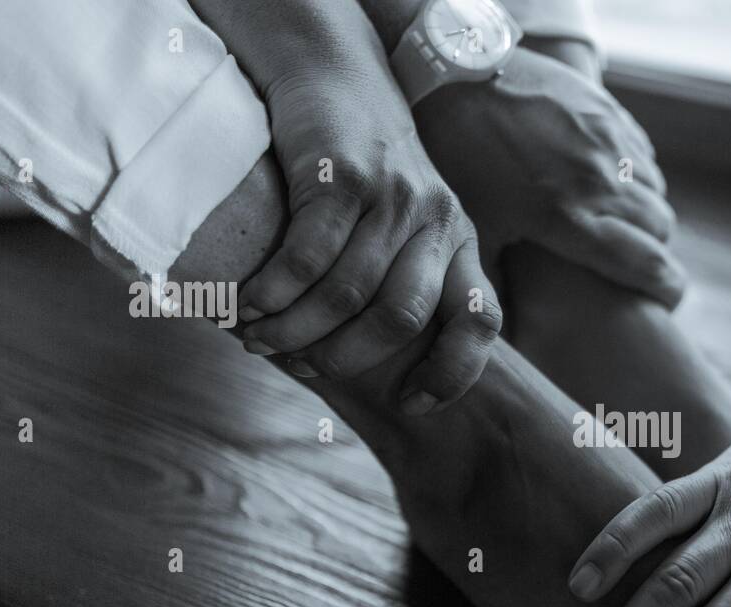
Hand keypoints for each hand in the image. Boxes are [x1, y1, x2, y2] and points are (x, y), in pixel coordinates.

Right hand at [238, 67, 501, 412]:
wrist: (335, 79)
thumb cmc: (367, 175)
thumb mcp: (409, 224)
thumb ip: (408, 281)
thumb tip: (382, 372)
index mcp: (462, 244)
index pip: (480, 319)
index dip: (454, 372)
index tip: (411, 404)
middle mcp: (438, 222)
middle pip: (400, 318)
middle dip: (346, 358)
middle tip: (303, 368)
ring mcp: (393, 197)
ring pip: (347, 293)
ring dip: (295, 330)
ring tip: (259, 340)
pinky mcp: (343, 177)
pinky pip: (308, 257)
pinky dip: (275, 293)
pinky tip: (250, 306)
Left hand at [415, 48, 684, 307]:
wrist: (452, 77)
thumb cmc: (458, 161)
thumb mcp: (472, 232)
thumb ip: (494, 287)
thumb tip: (497, 340)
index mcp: (571, 218)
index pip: (649, 265)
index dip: (668, 291)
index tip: (667, 306)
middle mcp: (601, 180)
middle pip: (661, 229)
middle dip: (655, 254)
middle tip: (635, 267)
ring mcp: (608, 140)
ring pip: (656, 190)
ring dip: (647, 214)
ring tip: (621, 226)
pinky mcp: (607, 110)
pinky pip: (643, 154)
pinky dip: (637, 176)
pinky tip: (610, 184)